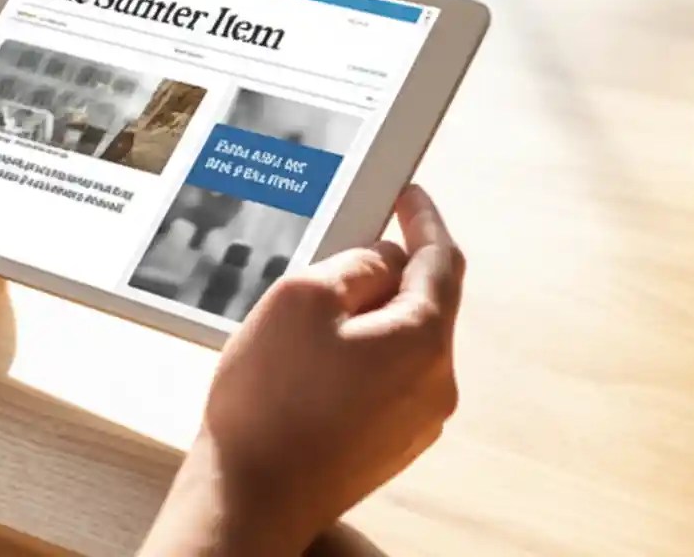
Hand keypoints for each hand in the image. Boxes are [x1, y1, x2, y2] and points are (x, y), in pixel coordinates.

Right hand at [140, 185, 464, 555]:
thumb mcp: (302, 297)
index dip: (423, 220)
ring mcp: (417, 421)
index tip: (409, 197)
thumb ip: (355, 263)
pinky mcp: (391, 445)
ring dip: (366, 320)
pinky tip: (310, 368)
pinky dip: (359, 359)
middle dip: (383, 275)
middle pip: (422, 303)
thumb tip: (384, 260)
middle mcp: (435, 383)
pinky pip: (385, 380)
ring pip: (400, 343)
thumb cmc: (269, 403)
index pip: (441, 260)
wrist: (251, 497)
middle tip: (334, 261)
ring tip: (305, 327)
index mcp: (423, 340)